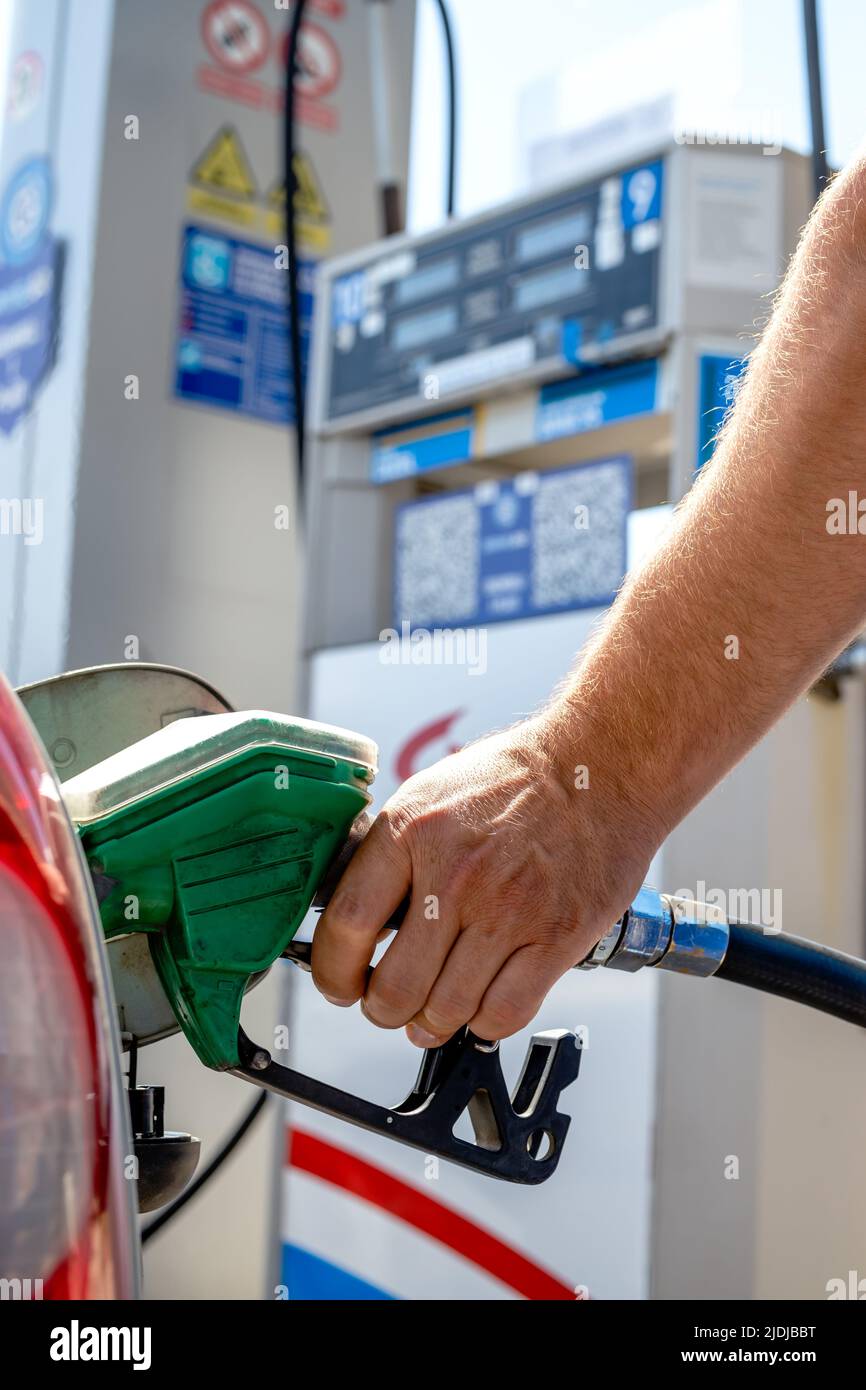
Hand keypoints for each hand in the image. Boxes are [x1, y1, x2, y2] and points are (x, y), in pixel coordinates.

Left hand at [311, 707, 660, 1046]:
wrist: (598, 767)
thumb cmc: (514, 780)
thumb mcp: (431, 795)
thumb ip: (393, 855)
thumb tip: (357, 921)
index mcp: (412, 831)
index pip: (347, 924)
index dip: (334, 972)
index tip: (340, 984)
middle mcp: (455, 873)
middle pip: (395, 986)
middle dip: (383, 1010)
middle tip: (388, 1006)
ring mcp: (508, 910)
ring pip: (446, 1011)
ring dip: (431, 1025)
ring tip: (433, 1015)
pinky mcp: (555, 937)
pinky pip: (504, 1013)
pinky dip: (484, 1025)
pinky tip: (480, 1008)